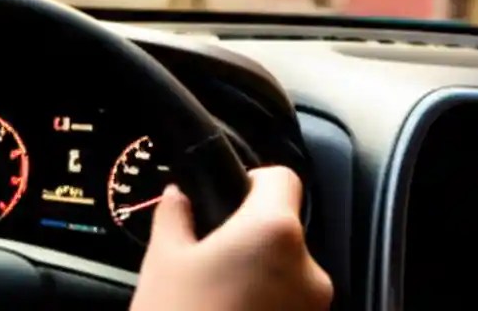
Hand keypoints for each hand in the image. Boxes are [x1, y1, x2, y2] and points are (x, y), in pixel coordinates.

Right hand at [131, 166, 332, 310]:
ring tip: (217, 299)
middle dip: (250, 239)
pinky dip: (265, 308)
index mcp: (274, 232)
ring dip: (259, 277)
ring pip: (287, 273)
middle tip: (210, 259)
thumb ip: (175, 216)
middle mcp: (308, 268)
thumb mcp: (163, 262)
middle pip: (283, 230)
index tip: (229, 197)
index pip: (281, 179)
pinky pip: (289, 307)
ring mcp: (314, 309)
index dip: (252, 182)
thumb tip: (179, 198)